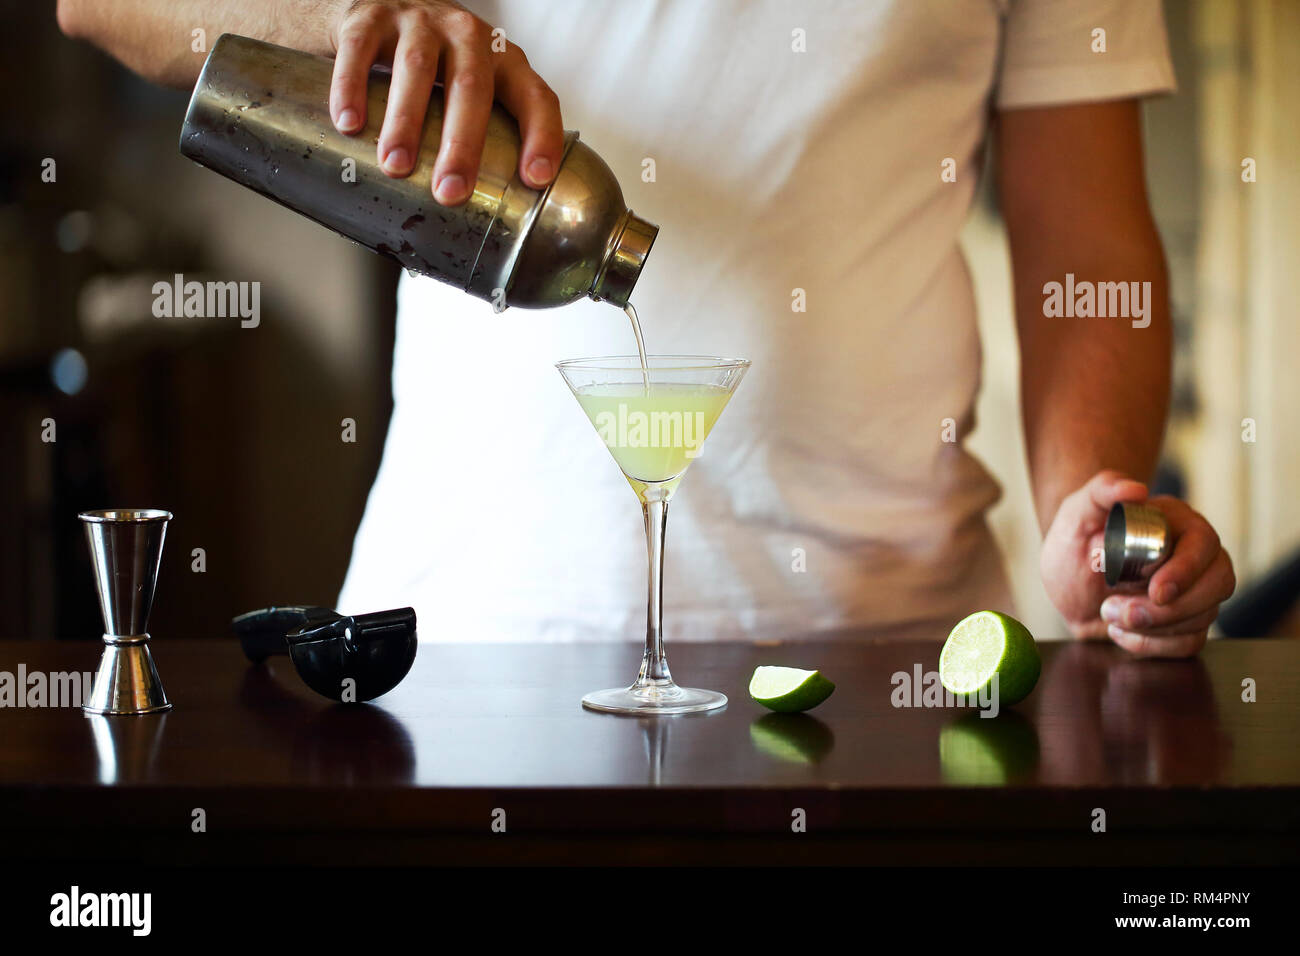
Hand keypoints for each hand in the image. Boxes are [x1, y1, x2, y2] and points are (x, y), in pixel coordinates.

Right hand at [326, 0, 563, 204]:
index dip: (541, 136)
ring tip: (395, 166)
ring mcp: (418, 21)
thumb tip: (480, 219)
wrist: (377, 5)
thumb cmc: (434, 65)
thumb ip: (481, 135)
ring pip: (415, 67)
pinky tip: (349, 124)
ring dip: (406, 121)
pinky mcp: (369, 16)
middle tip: (450, 192)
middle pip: (471, 87)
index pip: (535, 96)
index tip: (536, 179)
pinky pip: (360, 49)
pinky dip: (352, 88)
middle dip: (462, 144)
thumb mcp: (468, 90)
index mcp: (501, 60)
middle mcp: (465, 35)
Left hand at [1040, 470, 1235, 657]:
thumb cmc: (1075, 541)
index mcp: (1178, 523)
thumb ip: (1101, 490)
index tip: (1156, 592)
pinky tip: (1119, 632)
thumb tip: (1135, 489)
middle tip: (1123, 612)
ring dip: (1154, 628)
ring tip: (1108, 614)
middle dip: (1172, 609)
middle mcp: (1195, 556)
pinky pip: (1188, 644)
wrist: (1066, 582)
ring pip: (1205, 617)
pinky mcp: (1185, 623)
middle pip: (1218, 585)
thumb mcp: (1076, 512)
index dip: (1186, 571)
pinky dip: (1152, 646)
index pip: (1204, 546)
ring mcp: (1195, 591)